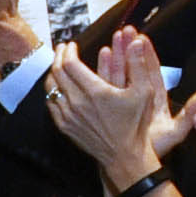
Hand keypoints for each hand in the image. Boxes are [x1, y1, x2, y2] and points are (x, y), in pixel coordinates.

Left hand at [41, 25, 173, 180]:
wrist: (124, 155)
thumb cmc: (135, 124)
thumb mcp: (144, 92)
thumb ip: (139, 64)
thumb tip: (137, 41)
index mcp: (94, 91)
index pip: (70, 64)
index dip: (68, 50)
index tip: (71, 44)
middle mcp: (77, 103)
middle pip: (57, 72)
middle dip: (58, 57)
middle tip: (62, 49)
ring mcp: (68, 116)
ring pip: (51, 88)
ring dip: (53, 72)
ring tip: (58, 64)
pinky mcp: (65, 126)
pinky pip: (51, 104)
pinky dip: (52, 91)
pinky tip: (59, 86)